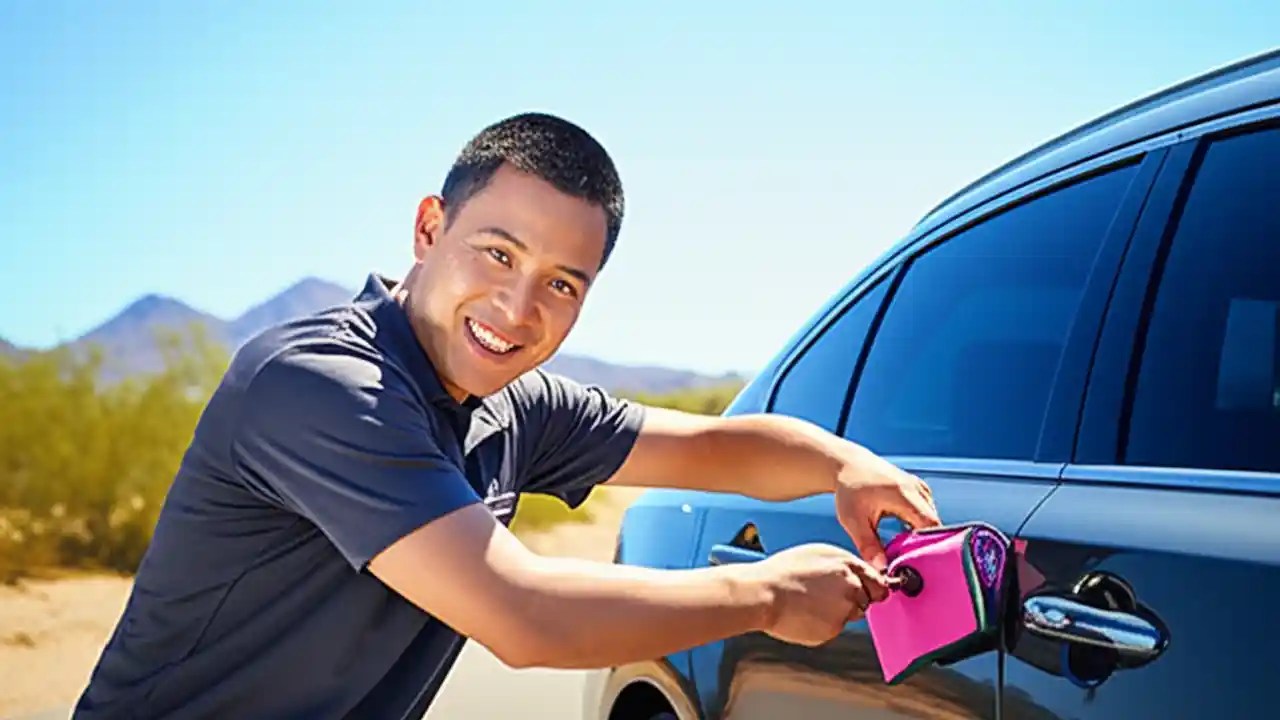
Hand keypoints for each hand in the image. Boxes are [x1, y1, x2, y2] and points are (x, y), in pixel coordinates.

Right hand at [745, 543, 890, 646]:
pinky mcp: (834, 628)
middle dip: (852, 601)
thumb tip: (854, 576)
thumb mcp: (816, 555)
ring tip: (810, 603)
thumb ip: (841, 566)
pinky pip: (834, 628)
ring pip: (850, 615)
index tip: (870, 592)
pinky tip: (805, 614)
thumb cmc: (783, 573)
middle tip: (824, 597)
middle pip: (866, 600)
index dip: (873, 588)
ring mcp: (844, 608)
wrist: (765, 594)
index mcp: (847, 564)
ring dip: (838, 613)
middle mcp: (851, 585)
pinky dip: (823, 625)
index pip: (878, 581)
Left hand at [835, 444, 940, 570]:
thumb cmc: (849, 491)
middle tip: (910, 563)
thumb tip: (881, 568)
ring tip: (904, 550)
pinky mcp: (920, 491)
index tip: (918, 564)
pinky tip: (905, 537)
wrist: (849, 465)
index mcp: (904, 494)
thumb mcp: (852, 520)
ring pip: (932, 520)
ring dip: (922, 536)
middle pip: (935, 524)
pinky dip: (920, 527)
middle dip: (925, 545)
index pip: (930, 524)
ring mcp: (921, 488)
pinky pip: (928, 514)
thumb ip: (867, 545)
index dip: (929, 546)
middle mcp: (917, 489)